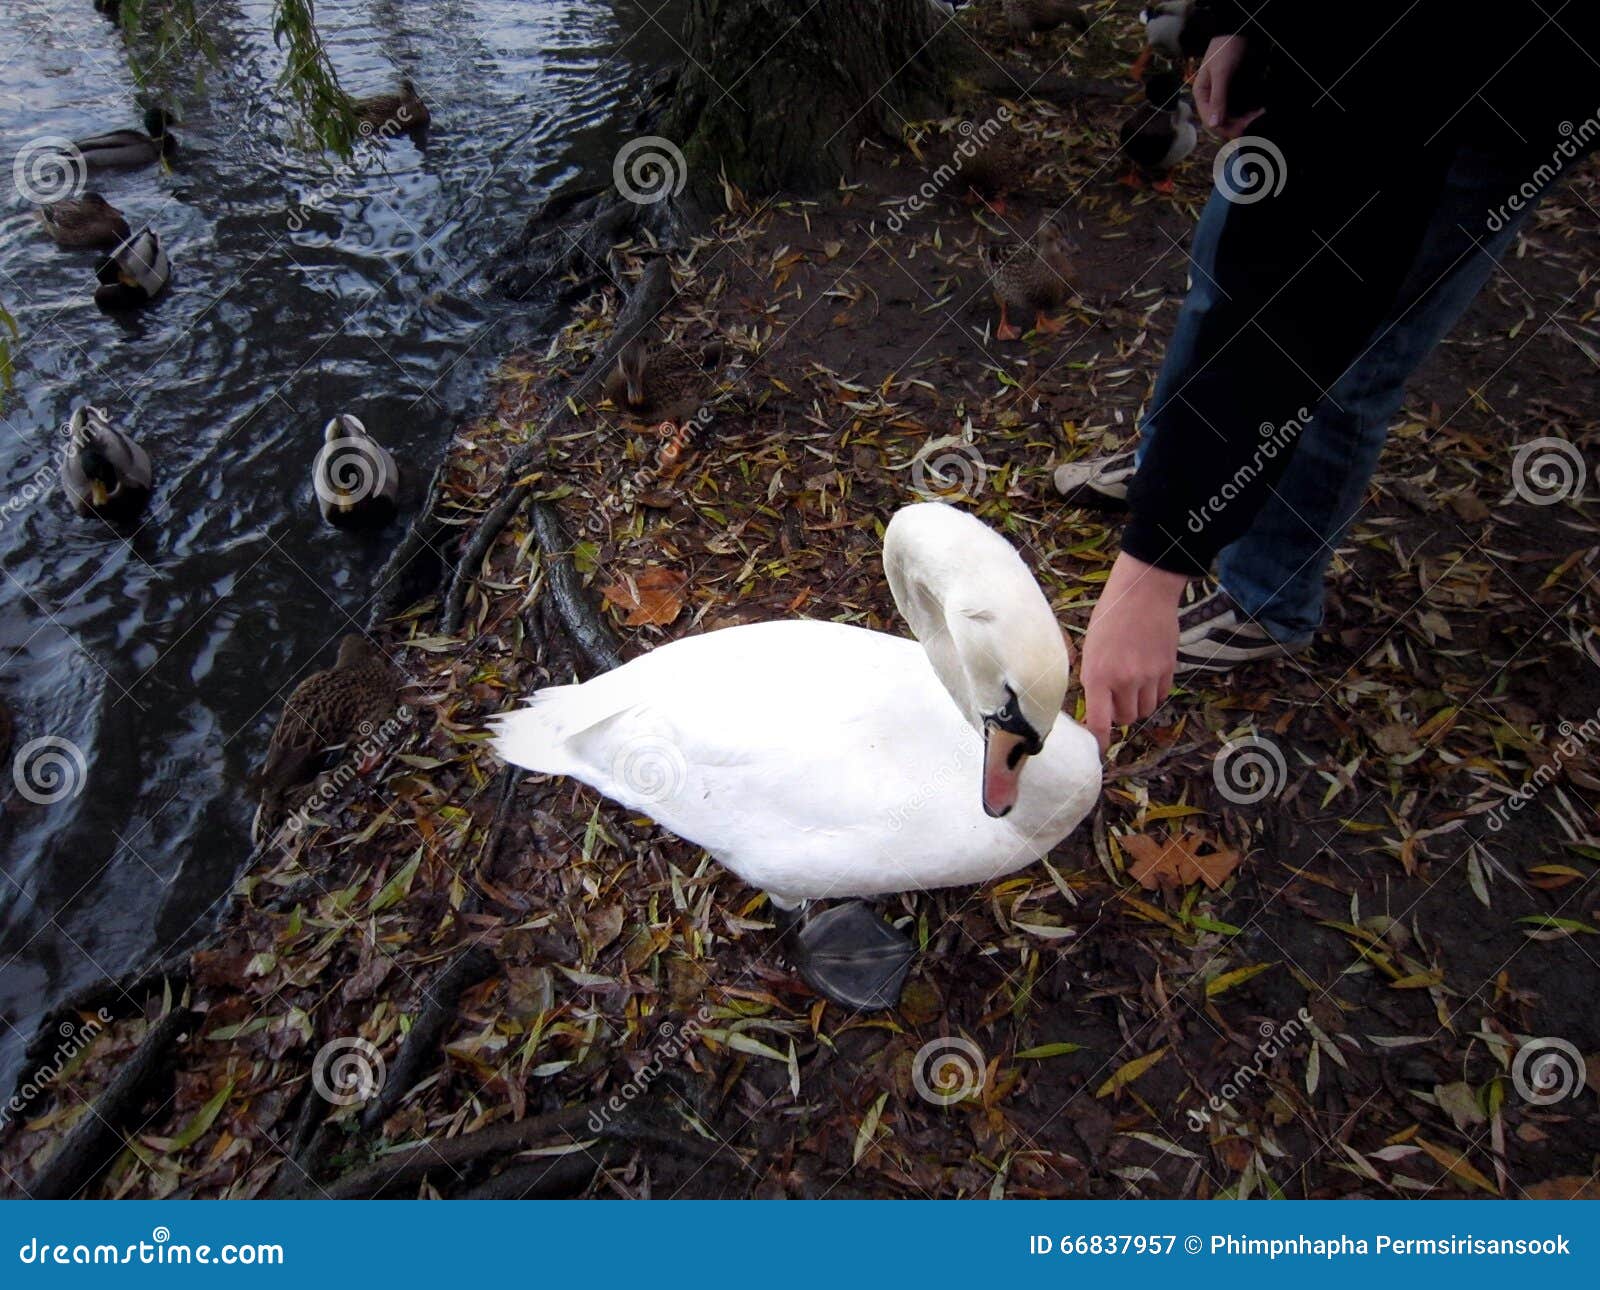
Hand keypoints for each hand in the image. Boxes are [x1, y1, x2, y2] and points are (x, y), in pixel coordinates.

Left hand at [1080, 552, 1186, 748]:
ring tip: (1130, 686)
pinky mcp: (1168, 669)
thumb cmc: (1109, 616)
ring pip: (1145, 710)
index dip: (1099, 740)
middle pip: (1125, 718)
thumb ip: (1093, 678)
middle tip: (1113, 699)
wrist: (1143, 592)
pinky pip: (1161, 696)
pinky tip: (1146, 677)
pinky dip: (1153, 694)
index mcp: (1098, 675)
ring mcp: (1149, 676)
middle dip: (1118, 714)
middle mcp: (1124, 681)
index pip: (1100, 722)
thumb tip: (1095, 706)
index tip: (1098, 747)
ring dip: (1137, 705)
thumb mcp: (1090, 648)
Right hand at [1194, 35, 1264, 138]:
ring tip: (1260, 114)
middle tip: (1255, 121)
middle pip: (1221, 121)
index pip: (1210, 121)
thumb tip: (1213, 125)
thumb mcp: (1221, 73)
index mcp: (1201, 95)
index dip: (1226, 128)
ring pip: (1232, 117)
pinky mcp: (1233, 93)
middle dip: (1238, 124)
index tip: (1243, 129)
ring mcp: (1222, 96)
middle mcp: (1210, 99)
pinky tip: (1259, 109)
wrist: (1237, 31)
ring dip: (1245, 119)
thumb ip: (1218, 98)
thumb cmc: (1226, 48)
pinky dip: (1248, 112)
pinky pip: (1239, 108)